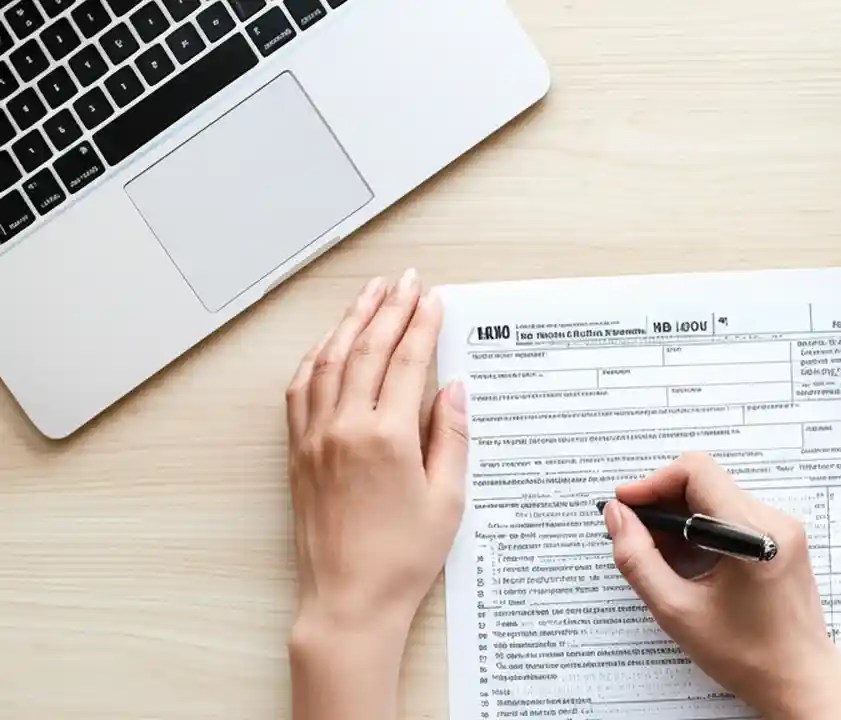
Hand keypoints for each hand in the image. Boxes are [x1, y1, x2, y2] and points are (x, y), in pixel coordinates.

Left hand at [285, 270, 467, 719]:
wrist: (348, 600)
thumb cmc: (402, 558)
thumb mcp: (446, 499)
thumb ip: (450, 436)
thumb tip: (453, 389)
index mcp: (388, 438)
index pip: (406, 362)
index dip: (421, 325)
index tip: (433, 299)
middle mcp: (345, 429)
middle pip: (367, 350)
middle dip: (389, 309)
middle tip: (406, 281)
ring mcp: (315, 438)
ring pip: (330, 361)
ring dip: (350, 322)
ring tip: (370, 294)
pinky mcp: (298, 453)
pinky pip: (301, 390)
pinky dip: (317, 358)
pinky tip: (329, 345)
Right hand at [604, 453, 840, 719]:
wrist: (801, 682)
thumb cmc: (748, 656)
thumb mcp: (678, 610)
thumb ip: (638, 559)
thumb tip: (617, 516)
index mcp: (753, 532)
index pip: (697, 471)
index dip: (653, 482)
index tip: (626, 505)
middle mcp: (773, 520)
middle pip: (705, 482)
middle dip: (664, 505)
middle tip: (635, 537)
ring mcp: (782, 529)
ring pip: (716, 499)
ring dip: (682, 521)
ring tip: (662, 561)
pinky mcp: (781, 540)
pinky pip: (732, 517)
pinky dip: (703, 532)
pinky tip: (689, 566)